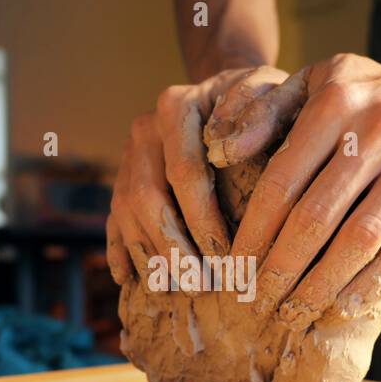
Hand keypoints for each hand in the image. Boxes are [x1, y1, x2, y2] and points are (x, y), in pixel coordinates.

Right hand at [106, 66, 289, 284]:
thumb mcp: (267, 92)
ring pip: (127, 215)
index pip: (184, 172)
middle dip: (173, 249)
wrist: (224, 90)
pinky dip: (120, 252)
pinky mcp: (120, 179)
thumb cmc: (255, 99)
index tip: (227, 257)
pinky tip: (128, 280)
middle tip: (200, 286)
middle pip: (147, 200)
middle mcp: (144, 132)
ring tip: (175, 291)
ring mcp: (128, 157)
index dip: (203, 220)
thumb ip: (258, 112)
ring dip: (149, 258)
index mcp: (175, 107)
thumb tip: (228, 150)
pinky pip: (113, 220)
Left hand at [210, 52, 380, 326]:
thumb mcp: (317, 82)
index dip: (254, 233)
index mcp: (336, 102)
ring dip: (322, 285)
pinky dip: (372, 283)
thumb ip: (264, 111)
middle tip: (257, 303)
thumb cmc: (370, 94)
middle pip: (317, 217)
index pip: (282, 181)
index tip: (236, 270)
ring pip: (361, 239)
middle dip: (282, 269)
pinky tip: (343, 306)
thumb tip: (220, 151)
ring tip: (294, 313)